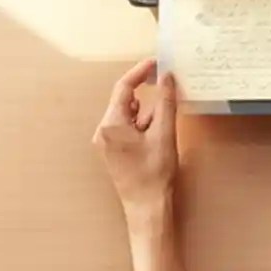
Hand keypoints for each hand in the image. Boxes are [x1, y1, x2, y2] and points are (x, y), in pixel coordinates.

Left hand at [92, 59, 179, 220]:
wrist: (147, 207)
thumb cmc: (154, 172)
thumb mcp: (164, 133)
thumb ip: (165, 102)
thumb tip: (167, 77)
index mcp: (111, 125)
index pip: (123, 88)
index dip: (140, 72)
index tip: (156, 62)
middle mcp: (103, 132)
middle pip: (123, 100)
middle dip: (144, 90)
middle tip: (164, 80)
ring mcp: (106, 143)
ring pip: (127, 114)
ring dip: (145, 109)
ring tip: (165, 110)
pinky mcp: (113, 151)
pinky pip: (126, 127)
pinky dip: (142, 122)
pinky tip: (157, 127)